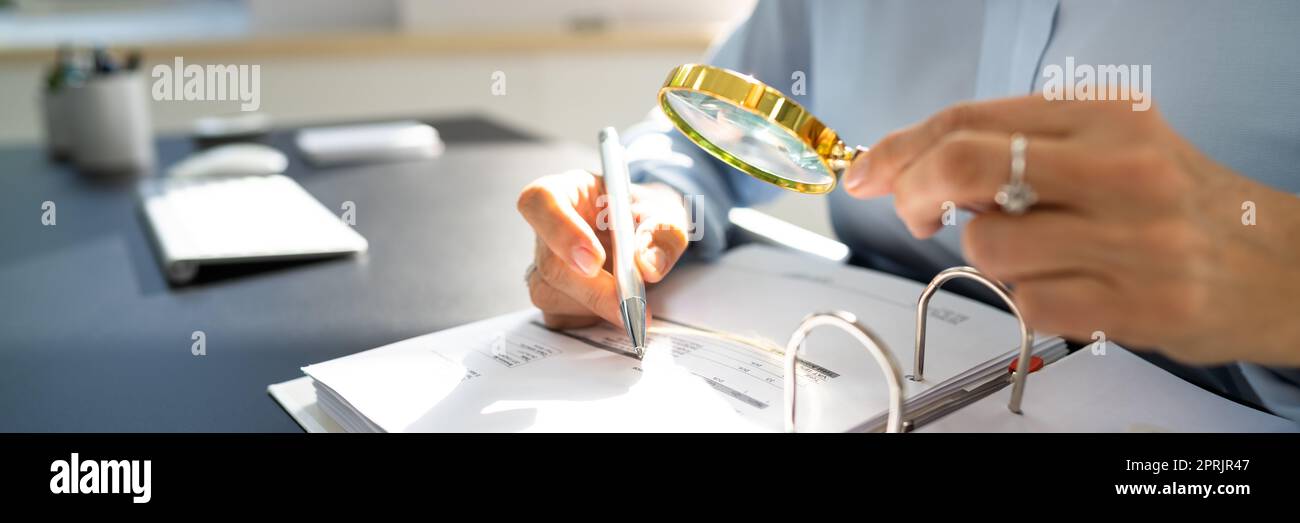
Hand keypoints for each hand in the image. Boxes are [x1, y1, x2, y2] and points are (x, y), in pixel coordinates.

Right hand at [517, 170, 689, 328]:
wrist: (645, 235)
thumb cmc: (647, 215)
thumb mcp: (667, 213)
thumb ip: (663, 232)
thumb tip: (647, 266)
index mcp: (566, 191)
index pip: (542, 202)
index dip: (562, 231)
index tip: (595, 261)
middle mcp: (546, 228)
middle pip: (550, 263)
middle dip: (594, 291)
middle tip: (632, 306)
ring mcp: (543, 265)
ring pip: (553, 295)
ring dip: (598, 306)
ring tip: (634, 300)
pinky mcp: (551, 296)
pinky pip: (562, 318)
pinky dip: (594, 320)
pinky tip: (617, 308)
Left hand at [843, 96, 1299, 365]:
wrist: (1276, 266)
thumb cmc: (1174, 204)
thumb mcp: (1107, 148)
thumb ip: (1018, 149)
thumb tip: (916, 169)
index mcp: (1104, 115)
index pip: (968, 120)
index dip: (899, 149)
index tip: (868, 176)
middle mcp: (1120, 169)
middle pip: (964, 166)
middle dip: (914, 193)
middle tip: (916, 215)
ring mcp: (1131, 239)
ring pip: (988, 244)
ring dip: (989, 255)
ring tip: (1040, 255)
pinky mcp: (1136, 304)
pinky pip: (1028, 303)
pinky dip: (1030, 301)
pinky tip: (1073, 288)